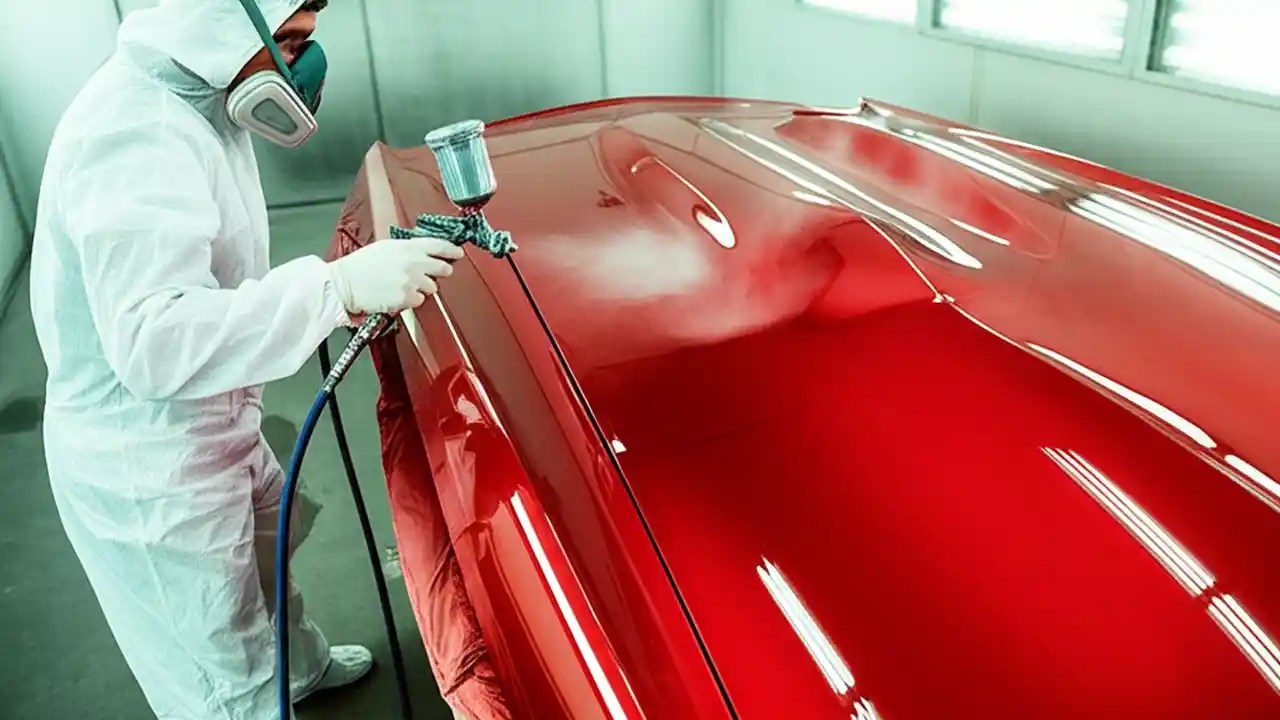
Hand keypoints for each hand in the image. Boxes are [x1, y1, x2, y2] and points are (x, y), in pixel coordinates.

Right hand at [327, 237, 463, 315]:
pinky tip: (397, 294)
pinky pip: (419, 301)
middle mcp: (413, 263)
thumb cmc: (360, 265)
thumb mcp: (385, 247)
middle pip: (443, 268)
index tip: (458, 253)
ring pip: (432, 287)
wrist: (344, 283)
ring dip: (423, 287)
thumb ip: (407, 249)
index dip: (452, 250)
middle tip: (434, 273)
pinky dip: (412, 300)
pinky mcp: (406, 298)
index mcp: (407, 247)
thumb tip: (423, 252)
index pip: (439, 245)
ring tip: (404, 284)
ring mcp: (411, 281)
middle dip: (441, 271)